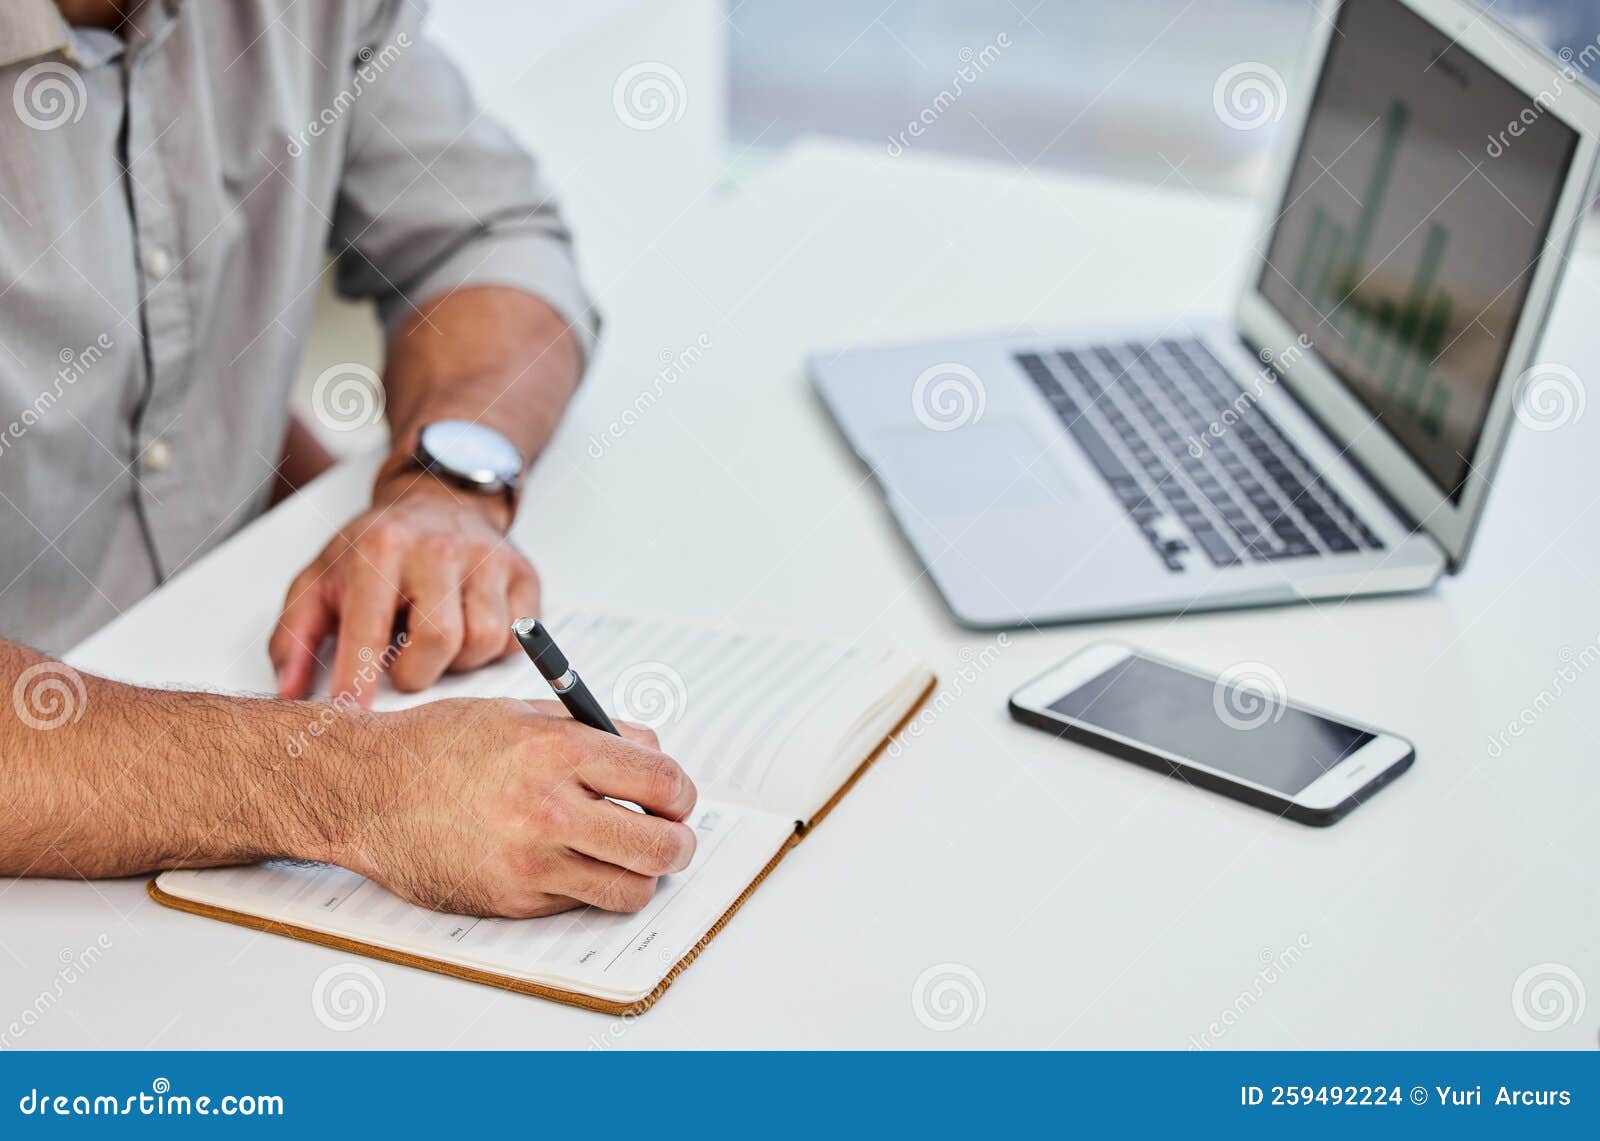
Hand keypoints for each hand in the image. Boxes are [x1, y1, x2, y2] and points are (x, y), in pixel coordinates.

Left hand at [270, 476, 538, 703]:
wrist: (437, 499)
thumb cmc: (377, 547)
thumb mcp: (321, 579)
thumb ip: (294, 636)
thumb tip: (287, 692)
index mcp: (380, 549)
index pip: (369, 630)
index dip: (358, 679)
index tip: (351, 714)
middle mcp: (437, 549)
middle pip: (438, 641)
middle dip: (417, 671)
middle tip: (403, 661)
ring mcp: (486, 558)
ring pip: (483, 641)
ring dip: (458, 660)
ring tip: (437, 640)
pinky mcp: (522, 573)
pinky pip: (517, 637)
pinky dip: (493, 647)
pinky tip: (469, 627)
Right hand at [327, 700, 697, 917]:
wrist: (367, 789)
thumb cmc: (440, 746)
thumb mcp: (520, 714)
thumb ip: (594, 732)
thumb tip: (653, 756)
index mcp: (560, 751)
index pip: (663, 781)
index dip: (682, 793)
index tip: (677, 797)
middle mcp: (550, 810)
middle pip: (660, 845)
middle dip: (678, 842)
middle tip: (671, 836)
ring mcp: (532, 863)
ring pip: (631, 889)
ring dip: (641, 875)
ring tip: (628, 857)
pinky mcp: (513, 900)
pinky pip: (580, 903)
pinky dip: (588, 888)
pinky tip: (571, 864)